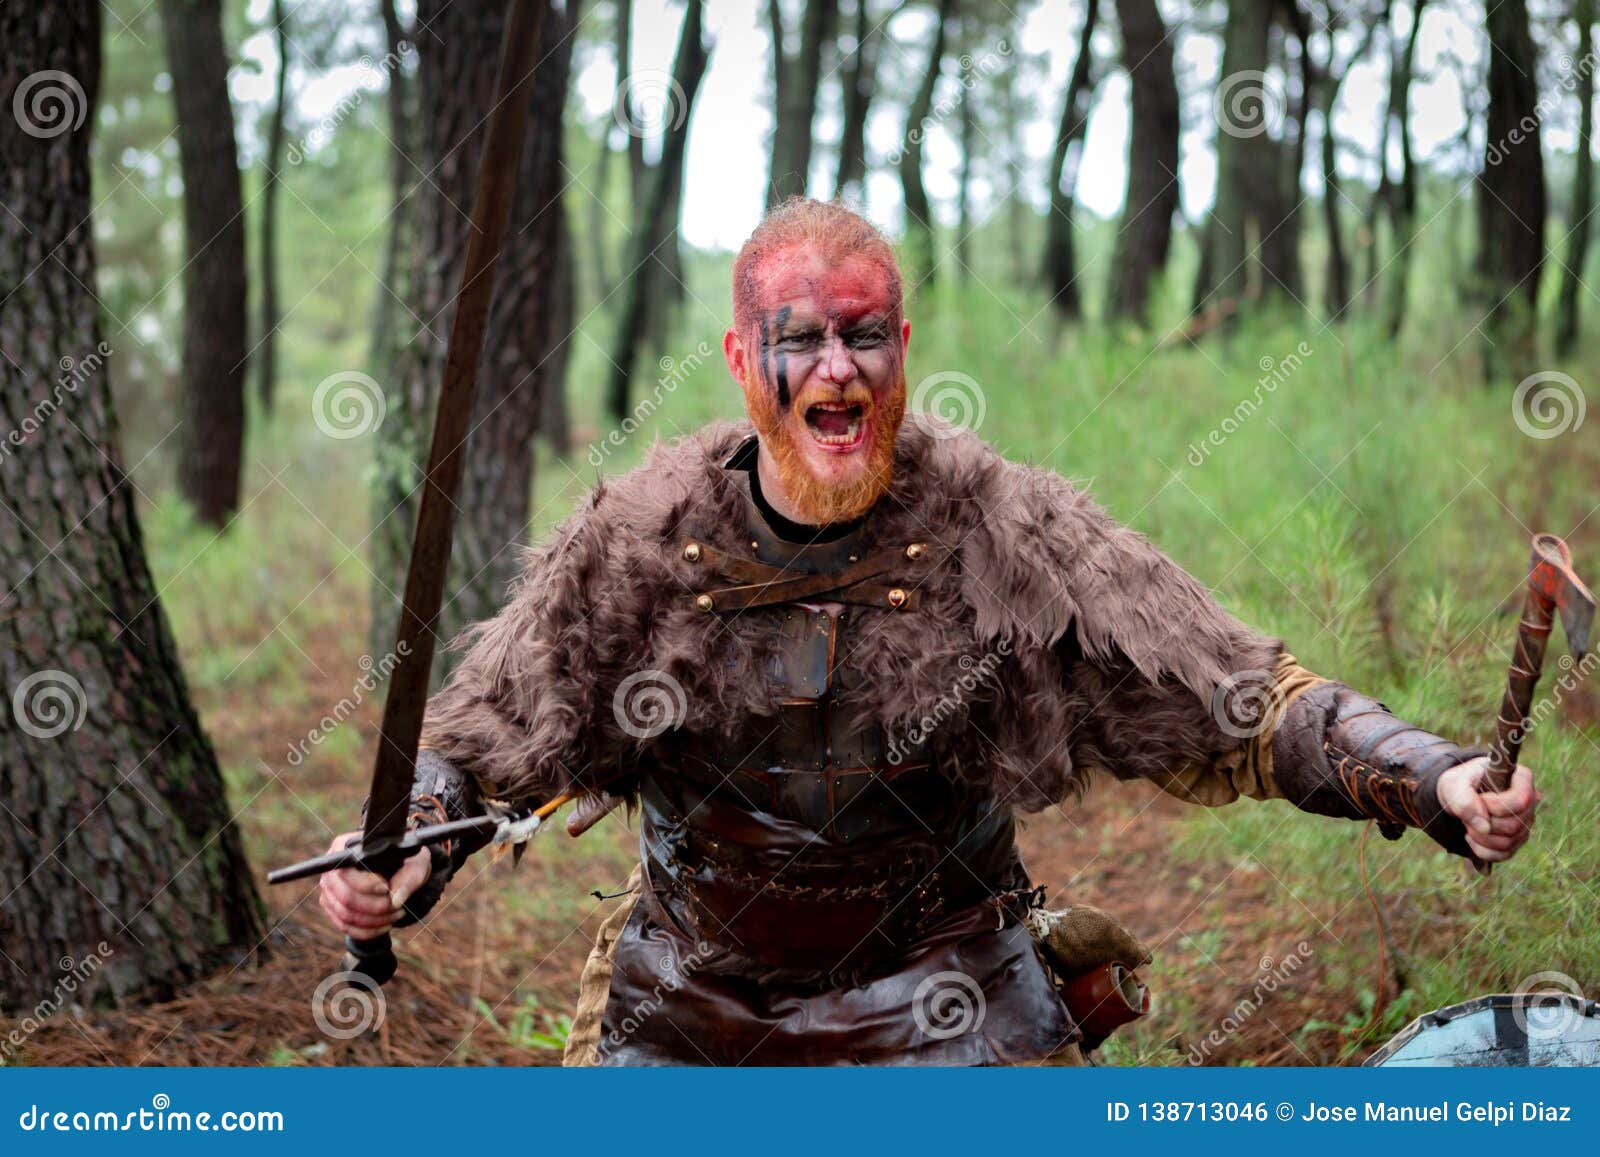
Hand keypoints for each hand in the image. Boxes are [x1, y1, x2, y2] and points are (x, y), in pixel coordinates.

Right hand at [316, 831, 431, 937]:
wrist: (400, 870)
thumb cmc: (406, 861)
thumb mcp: (415, 863)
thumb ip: (408, 878)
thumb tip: (395, 900)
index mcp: (345, 847)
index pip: (346, 871)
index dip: (367, 884)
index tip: (387, 887)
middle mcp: (331, 869)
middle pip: (346, 897)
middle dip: (375, 907)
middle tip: (397, 906)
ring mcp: (329, 891)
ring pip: (346, 915)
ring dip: (375, 920)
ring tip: (396, 914)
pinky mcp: (333, 908)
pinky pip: (346, 927)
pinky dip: (368, 930)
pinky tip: (385, 925)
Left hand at [1436, 759, 1539, 862]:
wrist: (1456, 796)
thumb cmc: (1459, 784)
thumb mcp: (1454, 784)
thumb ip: (1465, 800)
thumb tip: (1485, 828)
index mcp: (1521, 778)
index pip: (1522, 800)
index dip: (1497, 805)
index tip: (1480, 798)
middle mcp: (1530, 802)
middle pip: (1513, 825)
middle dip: (1483, 823)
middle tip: (1468, 812)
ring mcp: (1525, 823)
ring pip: (1508, 842)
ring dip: (1480, 836)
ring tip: (1468, 822)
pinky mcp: (1517, 840)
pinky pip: (1504, 855)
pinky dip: (1482, 850)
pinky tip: (1471, 837)